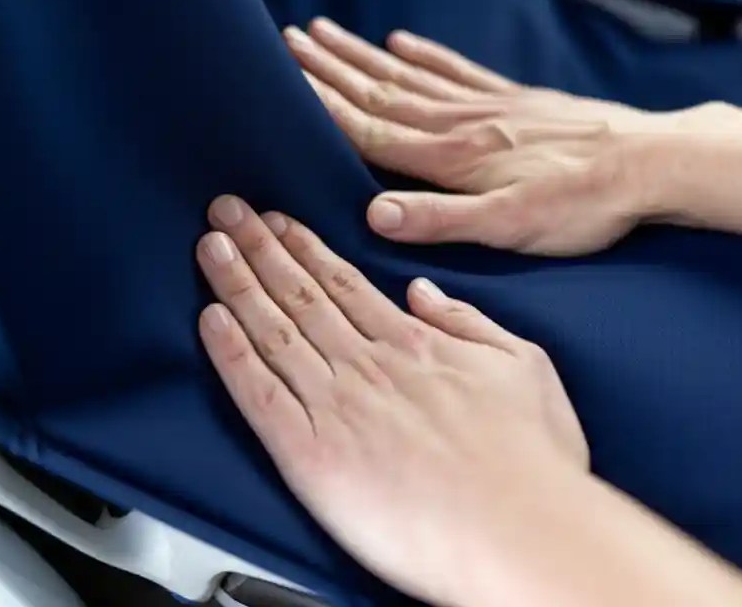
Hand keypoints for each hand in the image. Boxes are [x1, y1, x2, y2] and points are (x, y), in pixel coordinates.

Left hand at [196, 195, 587, 604]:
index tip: (278, 221)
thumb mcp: (523, 364)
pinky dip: (230, 354)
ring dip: (236, 284)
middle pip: (301, 294)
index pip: (345, 284)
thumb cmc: (532, 461)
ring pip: (273, 331)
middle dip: (260, 247)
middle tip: (226, 210)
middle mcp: (369, 365)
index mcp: (416, 344)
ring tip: (210, 245)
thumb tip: (425, 293)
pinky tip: (209, 321)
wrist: (520, 530)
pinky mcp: (310, 457)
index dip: (305, 248)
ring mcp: (336, 407)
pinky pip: (259, 395)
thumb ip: (468, 323)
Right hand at [283, 18, 741, 255]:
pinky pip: (457, 70)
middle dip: (330, 69)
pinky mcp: (516, 101)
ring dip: (364, 55)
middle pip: (381, 91)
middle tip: (286, 43)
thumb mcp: (509, 228)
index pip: (371, 130)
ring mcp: (489, 106)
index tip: (281, 80)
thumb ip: (439, 222)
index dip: (323, 106)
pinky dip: (425, 55)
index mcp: (452, 158)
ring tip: (325, 32)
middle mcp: (463, 123)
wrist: (649, 165)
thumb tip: (371, 217)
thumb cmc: (581, 206)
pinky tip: (402, 40)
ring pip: (411, 75)